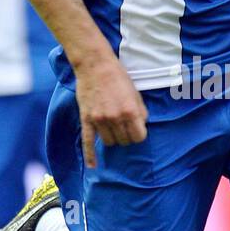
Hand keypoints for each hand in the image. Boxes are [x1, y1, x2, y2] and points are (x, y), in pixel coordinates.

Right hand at [74, 48, 147, 168]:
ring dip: (113, 138)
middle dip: (126, 137)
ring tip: (113, 129)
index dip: (139, 134)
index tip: (136, 130)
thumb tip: (142, 125)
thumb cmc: (118, 76)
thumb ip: (140, 111)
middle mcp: (116, 118)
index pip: (139, 137)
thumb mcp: (136, 92)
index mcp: (131, 111)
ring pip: (110, 142)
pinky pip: (88, 142)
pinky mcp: (87, 119)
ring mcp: (100, 120)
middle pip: (124, 142)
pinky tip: (93, 166)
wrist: (94, 64)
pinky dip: (91, 156)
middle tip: (124, 127)